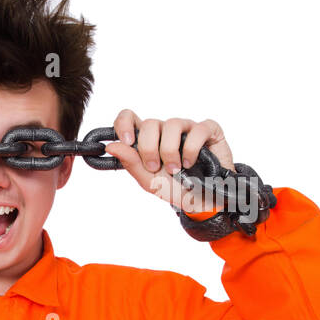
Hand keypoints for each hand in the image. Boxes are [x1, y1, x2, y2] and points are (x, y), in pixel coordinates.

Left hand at [103, 110, 233, 213]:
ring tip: (176, 168)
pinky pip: (196, 130)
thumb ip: (130, 163)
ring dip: (170, 151)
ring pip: (171, 125)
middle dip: (149, 148)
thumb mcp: (150, 181)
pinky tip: (190, 162)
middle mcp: (166, 131)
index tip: (127, 141)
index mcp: (149, 139)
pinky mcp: (207, 130)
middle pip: (150, 123)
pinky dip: (191, 149)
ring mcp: (187, 128)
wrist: (205, 201)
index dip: (124, 124)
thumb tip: (111, 146)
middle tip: (155, 167)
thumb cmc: (178, 189)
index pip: (130, 118)